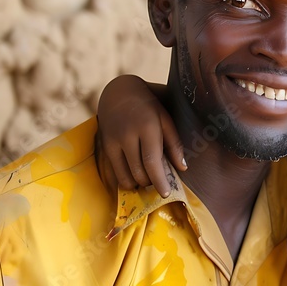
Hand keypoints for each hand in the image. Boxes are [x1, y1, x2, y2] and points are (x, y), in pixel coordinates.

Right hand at [96, 75, 185, 196]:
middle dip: (151, 183)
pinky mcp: (104, 146)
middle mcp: (127, 135)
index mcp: (147, 127)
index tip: (166, 193)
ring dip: (138, 183)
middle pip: (139, 172)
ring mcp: (113, 142)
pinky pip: (114, 172)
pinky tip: (135, 177)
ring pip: (125, 176)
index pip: (152, 162)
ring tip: (148, 179)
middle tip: (160, 182)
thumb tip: (182, 168)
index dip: (160, 181)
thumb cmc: (149, 106)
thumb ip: (174, 143)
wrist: (119, 92)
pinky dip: (125, 180)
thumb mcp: (166, 119)